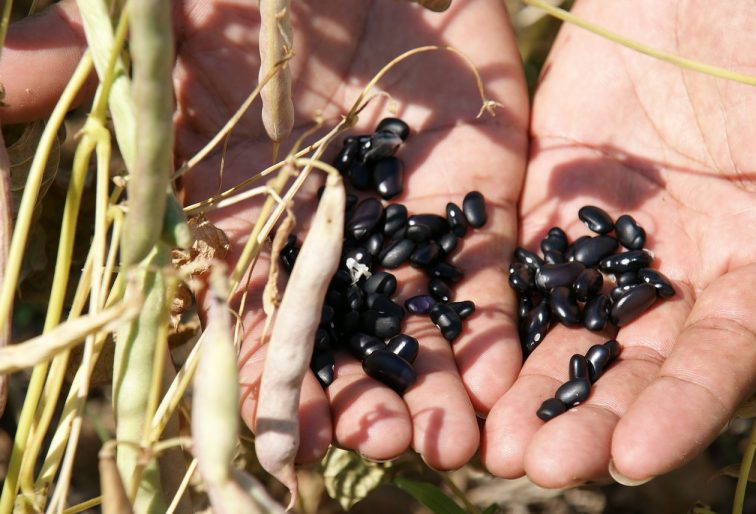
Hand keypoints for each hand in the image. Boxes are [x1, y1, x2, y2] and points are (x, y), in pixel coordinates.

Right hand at [0, 0, 528, 468]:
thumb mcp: (144, 31)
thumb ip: (60, 78)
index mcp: (236, 224)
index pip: (238, 325)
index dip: (256, 384)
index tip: (279, 443)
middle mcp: (316, 245)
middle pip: (333, 348)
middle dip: (352, 404)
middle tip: (373, 445)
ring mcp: (396, 229)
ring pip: (409, 332)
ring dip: (426, 391)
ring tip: (441, 439)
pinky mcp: (468, 205)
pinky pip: (480, 283)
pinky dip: (488, 334)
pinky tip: (496, 389)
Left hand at [483, 0, 755, 486]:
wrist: (683, 1)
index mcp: (748, 273)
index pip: (716, 361)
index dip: (678, 413)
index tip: (628, 461)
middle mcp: (670, 278)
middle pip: (626, 364)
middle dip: (584, 417)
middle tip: (537, 466)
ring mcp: (598, 250)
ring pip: (559, 332)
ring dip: (526, 388)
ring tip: (491, 442)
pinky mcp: (538, 216)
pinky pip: (510, 273)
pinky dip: (491, 321)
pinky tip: (461, 364)